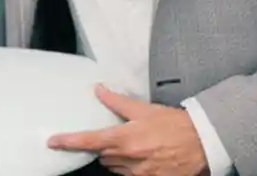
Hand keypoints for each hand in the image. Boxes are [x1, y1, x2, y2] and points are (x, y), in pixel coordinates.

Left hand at [47, 84, 208, 175]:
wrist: (203, 143)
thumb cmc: (175, 125)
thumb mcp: (145, 109)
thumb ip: (117, 101)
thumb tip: (98, 90)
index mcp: (125, 138)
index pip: (89, 141)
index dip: (68, 142)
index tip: (52, 142)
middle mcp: (128, 158)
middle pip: (101, 156)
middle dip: (103, 147)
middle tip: (116, 136)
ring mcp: (139, 173)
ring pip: (114, 167)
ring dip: (117, 157)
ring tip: (135, 145)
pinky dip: (131, 167)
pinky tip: (144, 157)